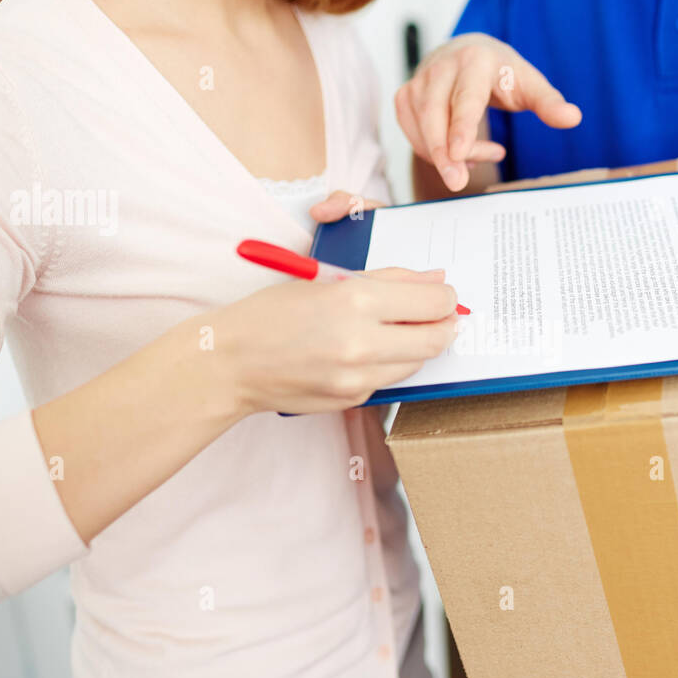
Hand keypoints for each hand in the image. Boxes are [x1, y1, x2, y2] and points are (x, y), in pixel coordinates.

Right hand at [210, 192, 458, 414]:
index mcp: (355, 300)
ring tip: (400, 329)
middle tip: (441, 314)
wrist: (231, 363)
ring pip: (417, 362)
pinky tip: (369, 349)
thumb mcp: (326, 280)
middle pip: (435, 338)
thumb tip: (435, 279)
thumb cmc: (271, 314)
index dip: (446, 297)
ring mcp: (359, 377)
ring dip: (418, 344)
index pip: (432, 302)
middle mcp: (362, 342)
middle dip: (444, 324)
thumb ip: (387, 279)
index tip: (445, 294)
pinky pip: (389, 378)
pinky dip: (390, 362)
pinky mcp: (353, 399)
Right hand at [395, 32, 581, 191]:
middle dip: (443, 153)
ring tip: (478, 159)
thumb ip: (549, 103)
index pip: (465, 98)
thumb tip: (573, 118)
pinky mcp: (405, 96)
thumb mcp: (530, 84)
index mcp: (475, 60)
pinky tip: (459, 153)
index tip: (458, 153)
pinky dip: (433, 150)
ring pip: (422, 125)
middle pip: (434, 114)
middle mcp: (442, 66)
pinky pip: (412, 131)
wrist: (468, 52)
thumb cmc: (502, 73)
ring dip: (445, 153)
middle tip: (458, 183)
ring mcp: (419, 80)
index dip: (461, 127)